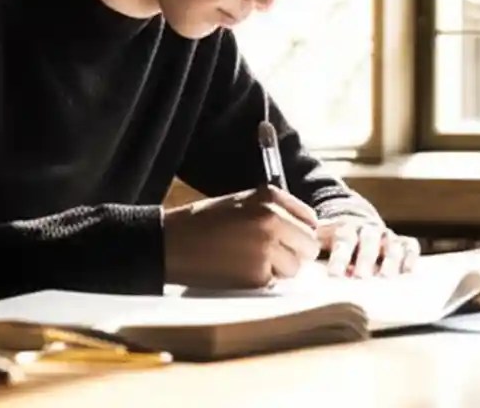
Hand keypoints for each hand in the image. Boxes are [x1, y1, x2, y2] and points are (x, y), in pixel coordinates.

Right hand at [162, 185, 318, 287]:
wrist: (170, 243)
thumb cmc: (203, 222)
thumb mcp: (241, 202)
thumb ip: (275, 211)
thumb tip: (307, 230)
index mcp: (270, 197)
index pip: (309, 219)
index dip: (300, 232)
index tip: (290, 238)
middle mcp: (273, 220)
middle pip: (309, 246)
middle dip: (295, 253)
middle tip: (273, 255)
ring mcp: (267, 248)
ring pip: (296, 268)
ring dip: (280, 269)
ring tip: (252, 262)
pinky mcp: (257, 274)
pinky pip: (275, 282)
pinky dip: (263, 280)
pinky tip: (241, 270)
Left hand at [317, 217, 420, 277]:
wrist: (355, 220)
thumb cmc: (335, 239)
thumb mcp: (321, 238)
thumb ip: (312, 248)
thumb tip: (297, 261)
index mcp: (346, 228)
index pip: (343, 241)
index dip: (340, 258)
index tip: (335, 275)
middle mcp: (369, 229)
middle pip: (368, 243)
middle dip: (365, 260)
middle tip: (362, 279)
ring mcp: (387, 236)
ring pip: (391, 246)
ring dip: (390, 262)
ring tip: (386, 279)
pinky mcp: (403, 242)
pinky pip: (410, 247)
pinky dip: (410, 258)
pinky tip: (408, 273)